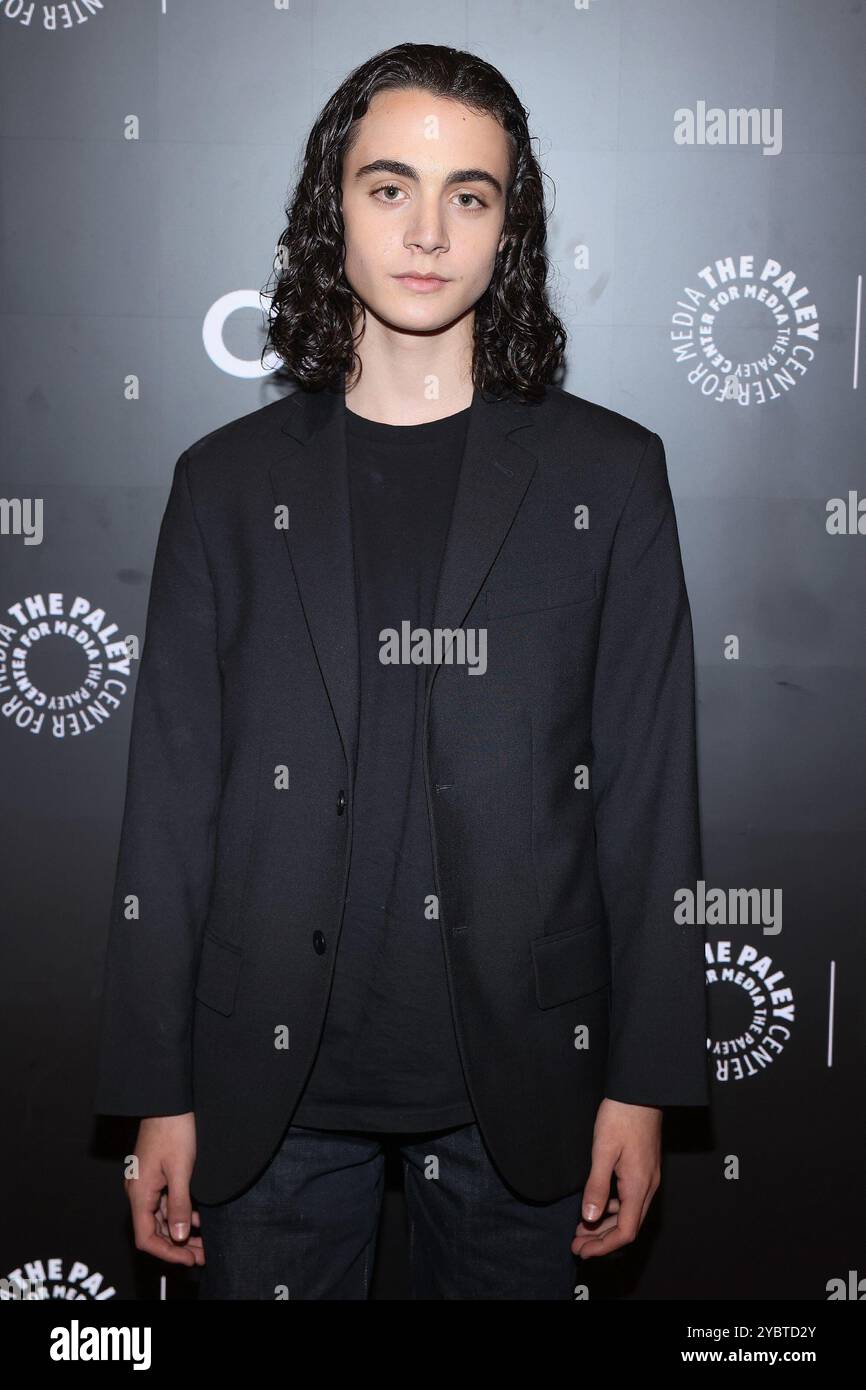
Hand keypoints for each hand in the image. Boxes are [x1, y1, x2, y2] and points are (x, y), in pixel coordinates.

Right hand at [125, 1113, 204, 1266]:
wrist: (166, 1100)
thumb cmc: (172, 1130)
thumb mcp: (180, 1170)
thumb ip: (179, 1204)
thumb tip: (178, 1237)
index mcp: (139, 1193)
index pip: (146, 1237)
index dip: (167, 1253)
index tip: (189, 1259)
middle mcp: (138, 1192)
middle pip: (154, 1231)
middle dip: (177, 1246)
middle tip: (201, 1255)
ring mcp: (146, 1184)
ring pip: (160, 1219)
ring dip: (179, 1233)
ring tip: (202, 1242)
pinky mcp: (154, 1176)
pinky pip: (163, 1204)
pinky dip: (178, 1215)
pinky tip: (196, 1219)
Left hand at [571, 1097, 661, 1259]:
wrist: (641, 1090)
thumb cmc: (621, 1116)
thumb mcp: (603, 1150)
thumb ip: (596, 1185)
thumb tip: (589, 1217)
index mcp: (638, 1186)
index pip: (625, 1232)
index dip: (603, 1246)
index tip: (582, 1250)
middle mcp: (647, 1187)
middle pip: (628, 1227)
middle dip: (601, 1240)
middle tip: (577, 1245)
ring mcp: (648, 1178)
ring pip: (629, 1214)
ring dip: (605, 1225)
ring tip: (581, 1228)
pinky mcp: (644, 1168)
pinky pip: (630, 1199)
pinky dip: (612, 1208)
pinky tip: (597, 1203)